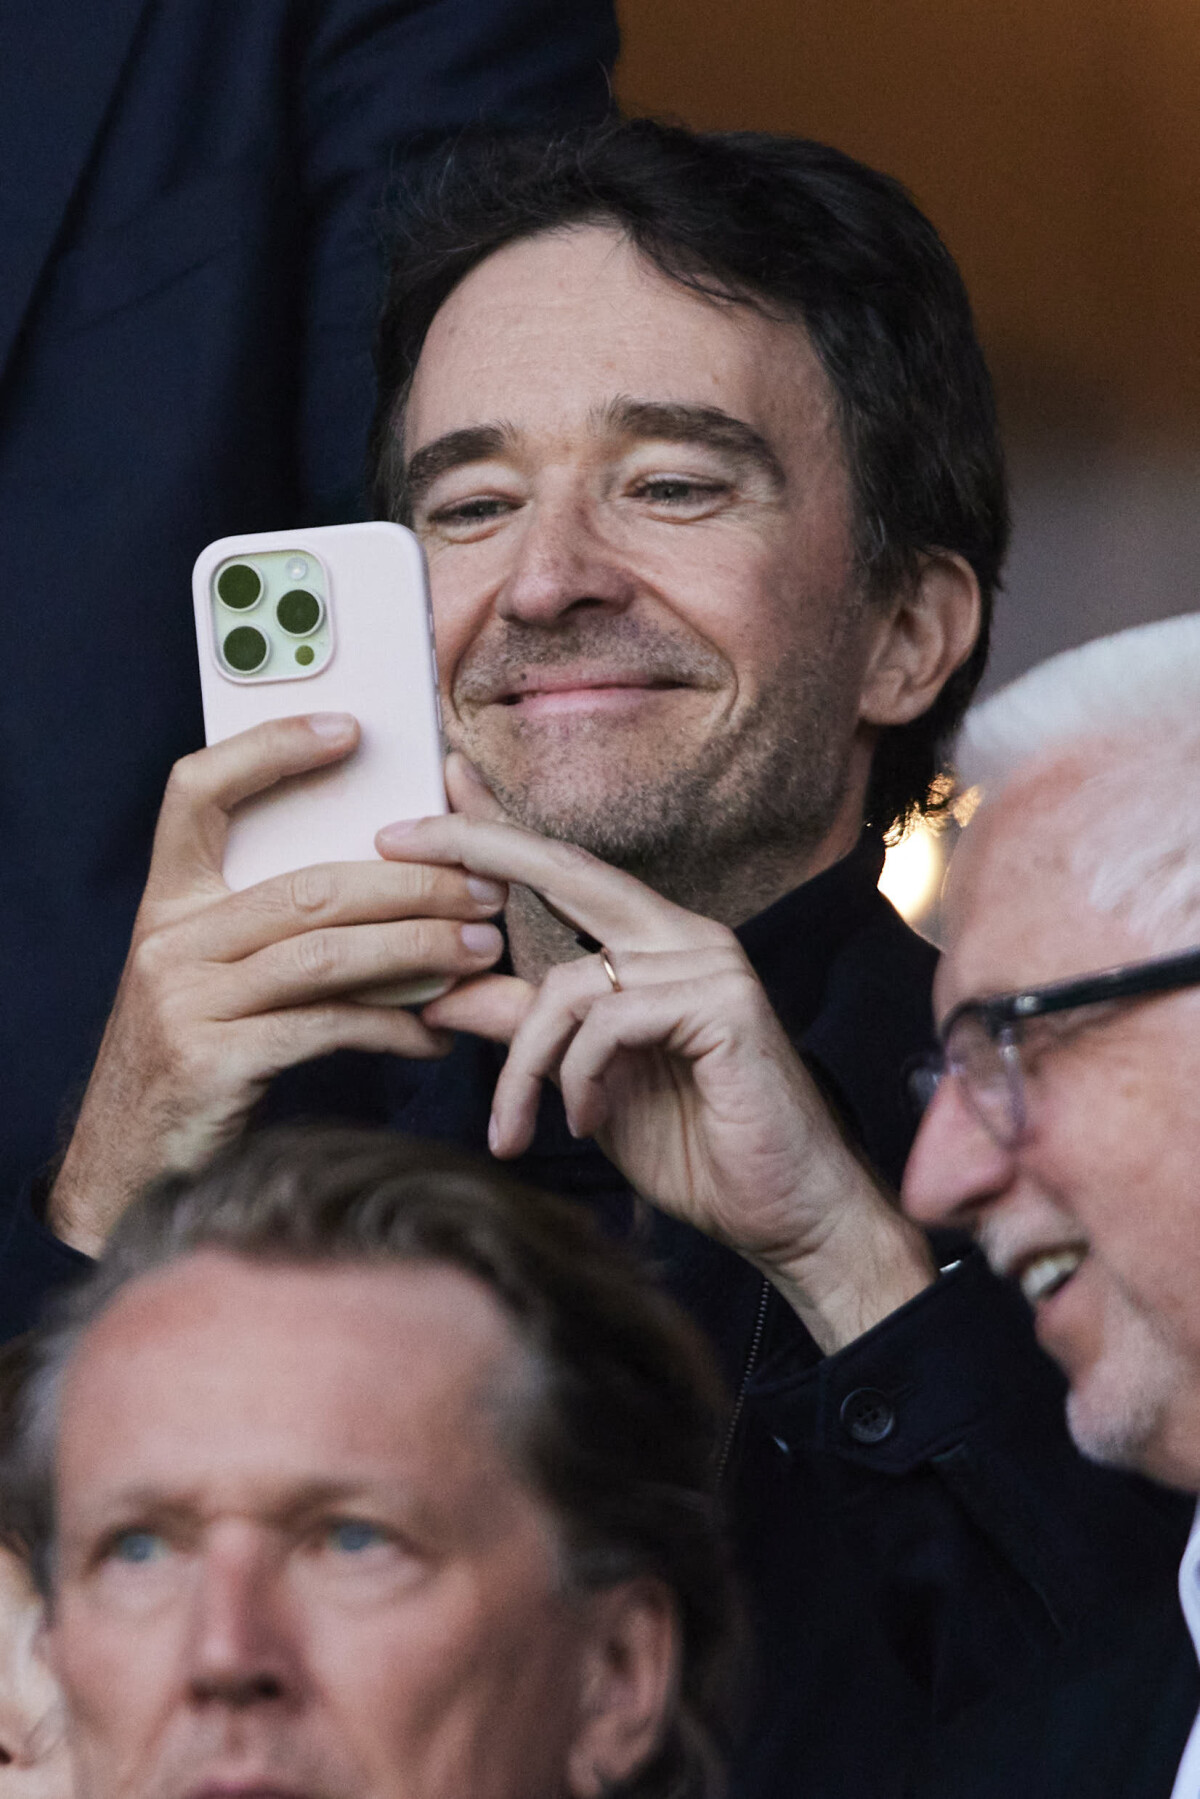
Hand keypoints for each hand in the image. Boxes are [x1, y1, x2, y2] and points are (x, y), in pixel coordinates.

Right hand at [49, 718, 506, 1255]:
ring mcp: (184, 1002)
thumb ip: (275, 922)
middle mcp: (168, 940)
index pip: (197, 790)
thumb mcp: (214, 975)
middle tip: (486, 886)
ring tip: (482, 948)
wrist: (127, 1166)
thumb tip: (400, 874)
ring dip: (420, 948)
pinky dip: (394, 1026)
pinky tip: (437, 1032)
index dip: (269, 748)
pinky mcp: (210, 1062)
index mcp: (167, 900)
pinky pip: (326, 1027)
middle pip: (308, 884)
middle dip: (412, 881)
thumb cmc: (199, 1055)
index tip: (350, 728)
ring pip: (326, 952)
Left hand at [379, 760, 934, 1350]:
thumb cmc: (696, 1148)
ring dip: (525, 1067)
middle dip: (475, 846)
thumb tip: (439, 994)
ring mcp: (709, 964)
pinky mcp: (724, 1004)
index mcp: (653, 945)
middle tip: (393, 840)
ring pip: (569, 984)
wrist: (786, 1216)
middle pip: (564, 870)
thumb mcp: (583, 1083)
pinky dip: (581, 1079)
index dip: (490, 834)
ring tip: (517, 1128)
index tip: (411, 820)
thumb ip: (524, 1029)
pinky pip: (610, 1022)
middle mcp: (683, 937)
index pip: (561, 873)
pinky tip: (587, 1124)